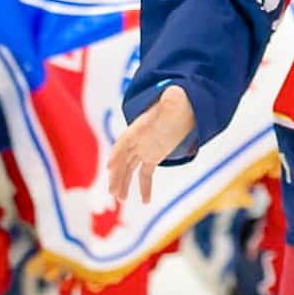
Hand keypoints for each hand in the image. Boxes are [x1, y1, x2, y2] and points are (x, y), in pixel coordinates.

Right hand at [106, 84, 194, 204]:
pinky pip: (145, 174)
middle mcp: (138, 140)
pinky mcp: (153, 156)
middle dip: (116, 175)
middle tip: (113, 192)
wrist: (184, 107)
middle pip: (123, 159)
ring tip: (121, 200)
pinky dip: (145, 187)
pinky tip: (146, 201)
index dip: (117, 153)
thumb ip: (172, 99)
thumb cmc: (177, 102)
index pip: (124, 141)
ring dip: (124, 184)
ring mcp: (144, 148)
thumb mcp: (176, 100)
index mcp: (140, 127)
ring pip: (129, 169)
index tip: (110, 166)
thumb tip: (173, 93)